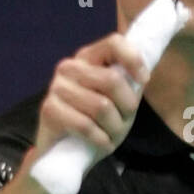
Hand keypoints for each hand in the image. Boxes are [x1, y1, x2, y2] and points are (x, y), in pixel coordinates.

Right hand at [34, 32, 150, 158]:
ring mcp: (57, 87)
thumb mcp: (120, 100)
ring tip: (110, 135)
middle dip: (126, 107)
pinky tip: (102, 143)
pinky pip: (85, 125)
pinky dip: (100, 139)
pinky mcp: (49, 109)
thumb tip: (143, 75)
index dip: (134, 60)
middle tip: (123, 121)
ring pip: (101, 106)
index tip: (143, 80)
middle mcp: (70, 66)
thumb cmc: (97, 122)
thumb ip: (130, 83)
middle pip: (112, 80)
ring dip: (114, 128)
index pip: (114, 43)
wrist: (66, 150)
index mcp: (89, 57)